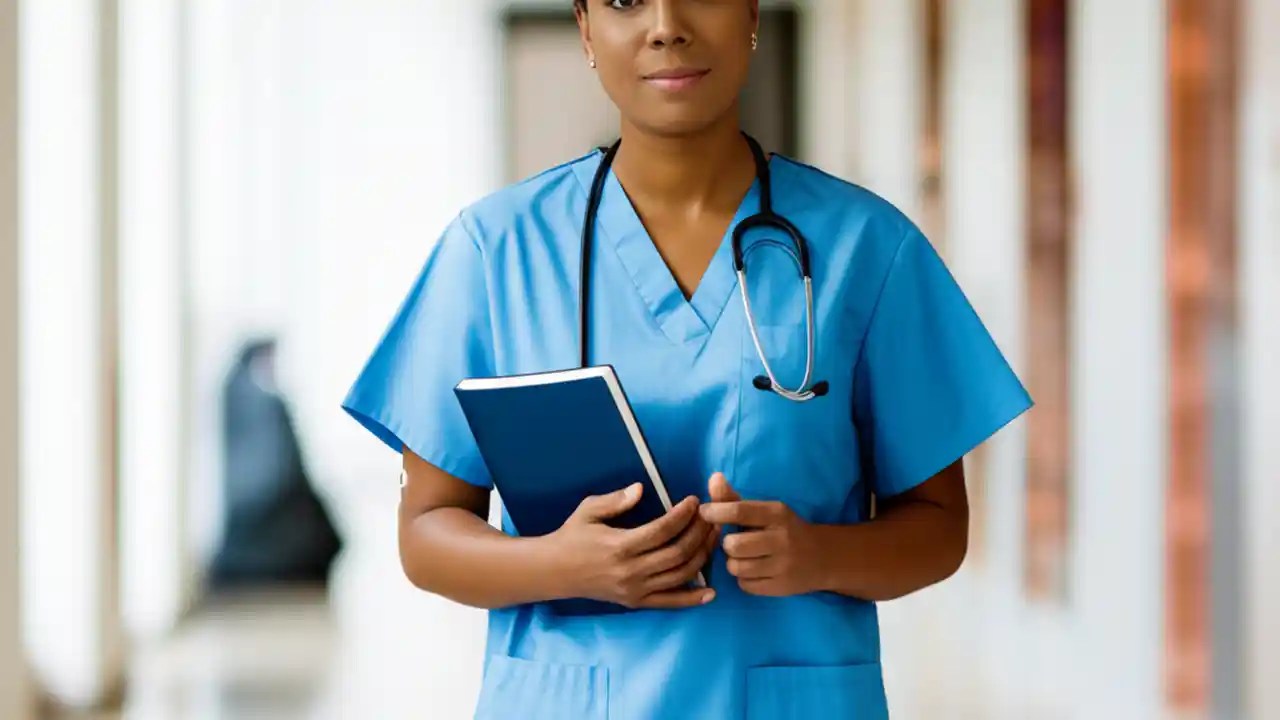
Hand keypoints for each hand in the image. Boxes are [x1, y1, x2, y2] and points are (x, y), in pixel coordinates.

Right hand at [548, 482, 717, 609]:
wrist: (555, 571)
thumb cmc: (572, 536)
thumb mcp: (588, 510)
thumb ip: (615, 500)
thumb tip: (641, 489)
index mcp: (620, 546)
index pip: (662, 531)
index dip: (683, 515)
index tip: (694, 500)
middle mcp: (630, 571)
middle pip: (677, 553)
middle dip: (699, 533)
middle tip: (710, 516)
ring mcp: (635, 590)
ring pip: (679, 575)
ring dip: (702, 556)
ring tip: (713, 537)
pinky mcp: (636, 602)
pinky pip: (670, 603)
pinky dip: (692, 599)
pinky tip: (711, 591)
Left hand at [699, 473, 821, 596]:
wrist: (823, 557)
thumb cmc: (785, 529)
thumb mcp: (766, 510)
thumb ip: (735, 498)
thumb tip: (713, 477)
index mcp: (777, 514)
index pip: (739, 511)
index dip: (715, 512)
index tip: (704, 513)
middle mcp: (781, 539)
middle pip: (733, 545)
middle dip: (728, 544)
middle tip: (735, 542)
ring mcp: (782, 566)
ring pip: (736, 567)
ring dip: (734, 563)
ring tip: (744, 557)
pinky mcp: (781, 587)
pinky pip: (745, 584)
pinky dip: (744, 578)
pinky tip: (755, 570)